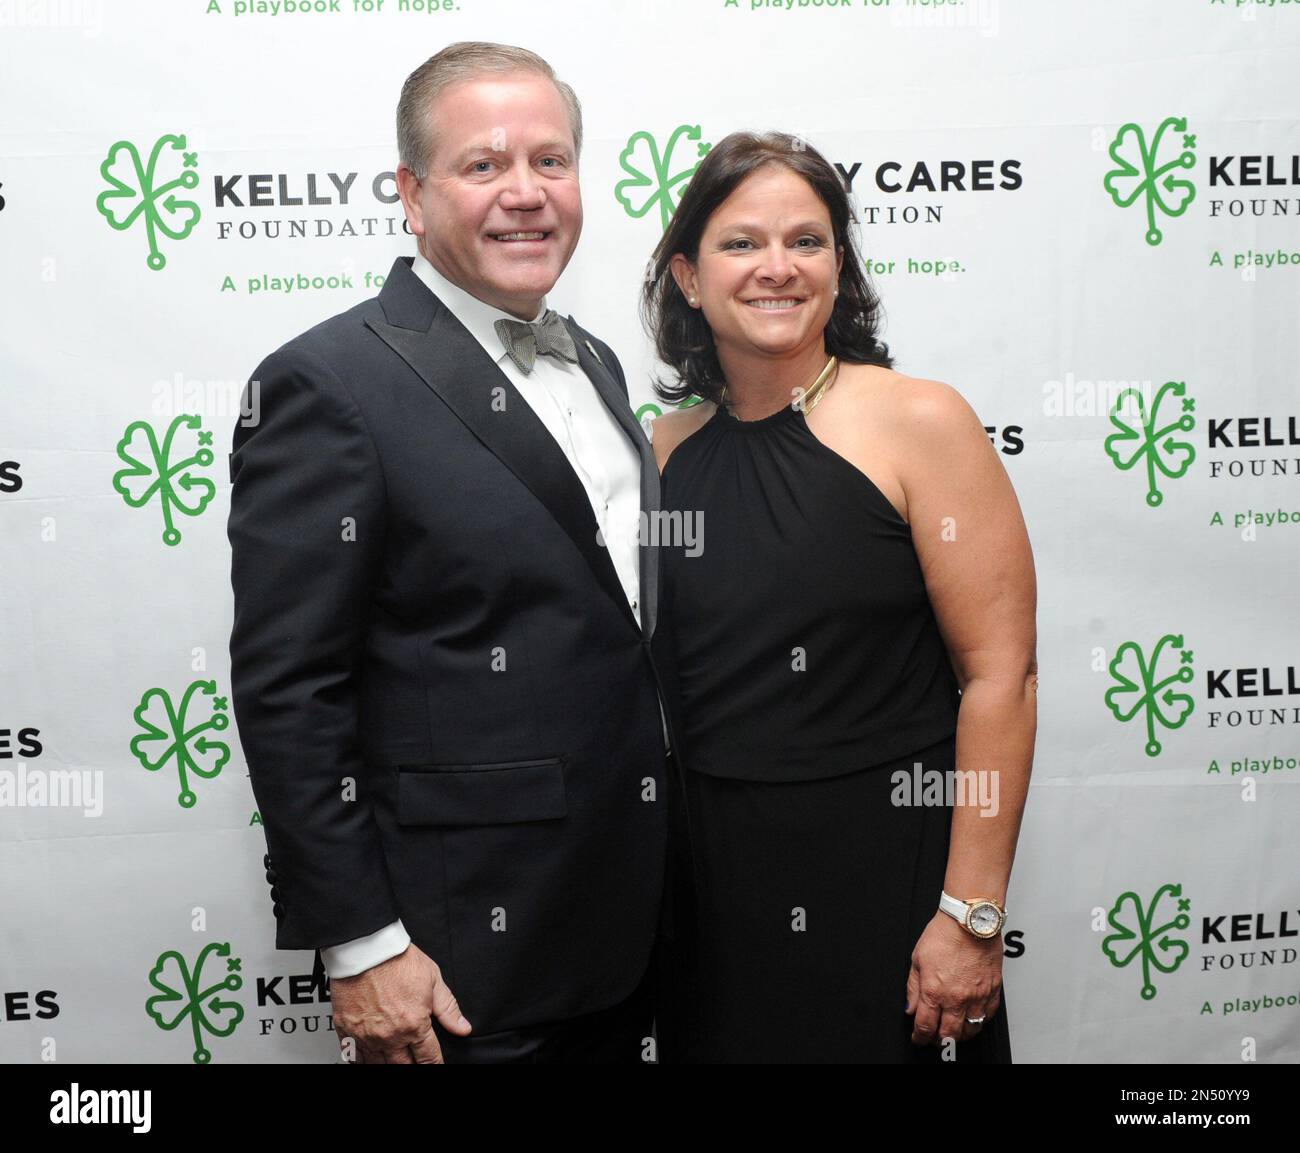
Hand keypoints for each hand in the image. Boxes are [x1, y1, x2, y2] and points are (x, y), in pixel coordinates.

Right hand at [329, 942, 471, 1062]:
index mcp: (414, 1024)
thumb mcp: (433, 980)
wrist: (366, 948)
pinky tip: (371, 1057)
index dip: (434, 1064)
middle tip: (415, 1061)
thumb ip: (448, 1008)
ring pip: (379, 1065)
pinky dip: (363, 1060)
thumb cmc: (397, 959)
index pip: (428, 1058)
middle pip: (404, 1066)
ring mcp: (366, 1035)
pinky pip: (354, 1057)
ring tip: (395, 1059)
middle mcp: (390, 1036)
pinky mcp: (347, 1030)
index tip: (435, 1065)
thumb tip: (463, 1027)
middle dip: (413, 1065)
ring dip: (389, 1064)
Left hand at [905, 911, 1002, 1048]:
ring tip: (953, 1032)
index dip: (919, 1037)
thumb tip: (910, 1008)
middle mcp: (956, 998)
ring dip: (960, 1036)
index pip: (925, 1026)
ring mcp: (977, 996)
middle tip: (935, 1039)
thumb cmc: (944, 934)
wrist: (969, 921)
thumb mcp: (917, 959)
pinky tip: (972, 1019)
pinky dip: (979, 1022)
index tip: (918, 1038)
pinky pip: (988, 1017)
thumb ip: (913, 988)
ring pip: (970, 1031)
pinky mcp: (993, 991)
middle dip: (939, 1042)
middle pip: (948, 1035)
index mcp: (934, 991)